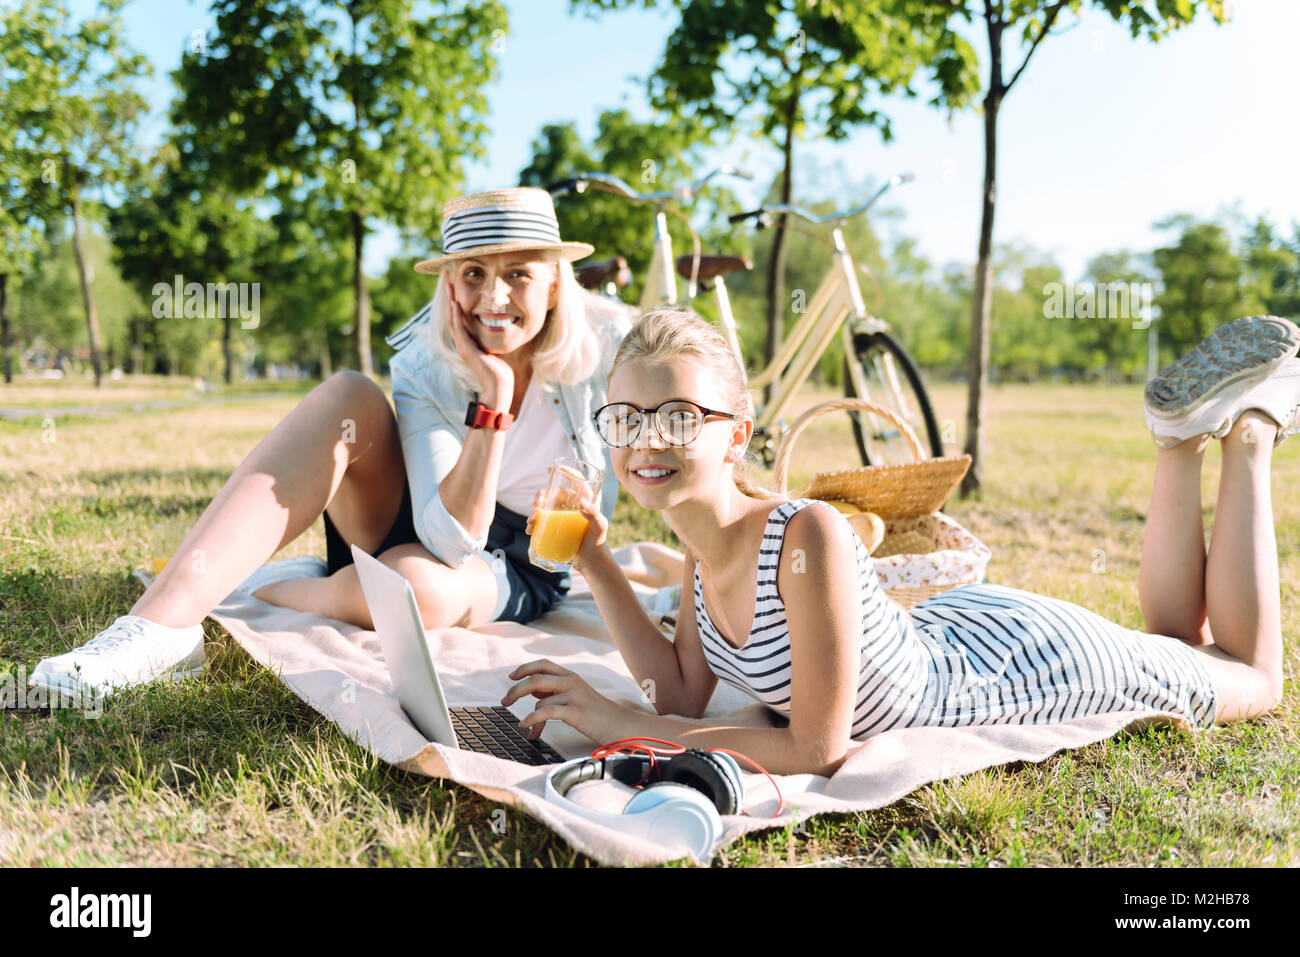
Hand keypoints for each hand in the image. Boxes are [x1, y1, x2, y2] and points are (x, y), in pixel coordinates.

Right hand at [446, 290, 512, 403]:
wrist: (498, 387)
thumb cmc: (500, 371)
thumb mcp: (495, 350)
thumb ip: (491, 339)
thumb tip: (500, 328)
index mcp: (467, 342)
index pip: (458, 317)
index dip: (455, 301)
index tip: (456, 285)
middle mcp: (462, 342)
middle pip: (452, 315)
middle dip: (450, 296)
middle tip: (448, 279)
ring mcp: (462, 346)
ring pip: (453, 320)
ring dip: (450, 302)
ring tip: (449, 286)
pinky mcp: (466, 349)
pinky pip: (459, 329)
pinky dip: (456, 316)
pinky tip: (455, 303)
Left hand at [502, 659, 628, 743]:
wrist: (620, 725)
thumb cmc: (597, 713)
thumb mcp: (576, 695)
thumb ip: (554, 689)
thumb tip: (530, 688)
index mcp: (571, 676)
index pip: (543, 664)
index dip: (525, 668)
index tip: (511, 677)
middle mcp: (572, 682)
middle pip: (536, 678)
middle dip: (516, 689)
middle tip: (505, 701)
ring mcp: (574, 696)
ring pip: (540, 699)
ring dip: (529, 716)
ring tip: (528, 728)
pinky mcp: (576, 712)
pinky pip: (546, 712)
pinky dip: (532, 719)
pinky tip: (526, 726)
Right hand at [524, 471, 608, 572]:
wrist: (591, 562)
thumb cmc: (597, 542)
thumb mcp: (598, 527)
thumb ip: (593, 514)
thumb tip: (581, 502)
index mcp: (585, 500)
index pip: (576, 480)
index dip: (565, 471)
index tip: (551, 469)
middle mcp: (573, 506)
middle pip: (555, 493)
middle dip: (542, 494)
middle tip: (536, 502)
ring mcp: (563, 516)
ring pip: (545, 507)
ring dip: (535, 510)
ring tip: (531, 520)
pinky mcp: (556, 527)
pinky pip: (542, 521)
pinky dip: (534, 523)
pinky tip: (529, 529)